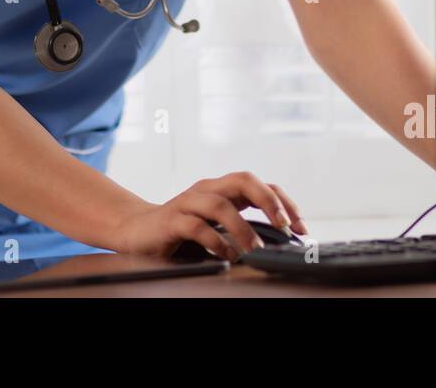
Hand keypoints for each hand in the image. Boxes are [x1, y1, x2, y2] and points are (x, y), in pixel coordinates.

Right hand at [110, 171, 307, 259]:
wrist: (135, 230)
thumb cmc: (181, 228)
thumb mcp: (216, 224)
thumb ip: (241, 226)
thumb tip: (280, 241)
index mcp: (221, 188)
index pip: (258, 183)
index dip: (282, 200)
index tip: (300, 226)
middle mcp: (207, 189)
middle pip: (242, 180)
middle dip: (268, 200)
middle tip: (285, 225)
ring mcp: (188, 202)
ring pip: (221, 204)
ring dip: (242, 228)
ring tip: (255, 250)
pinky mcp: (171, 219)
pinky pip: (196, 226)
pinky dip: (216, 242)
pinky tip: (226, 256)